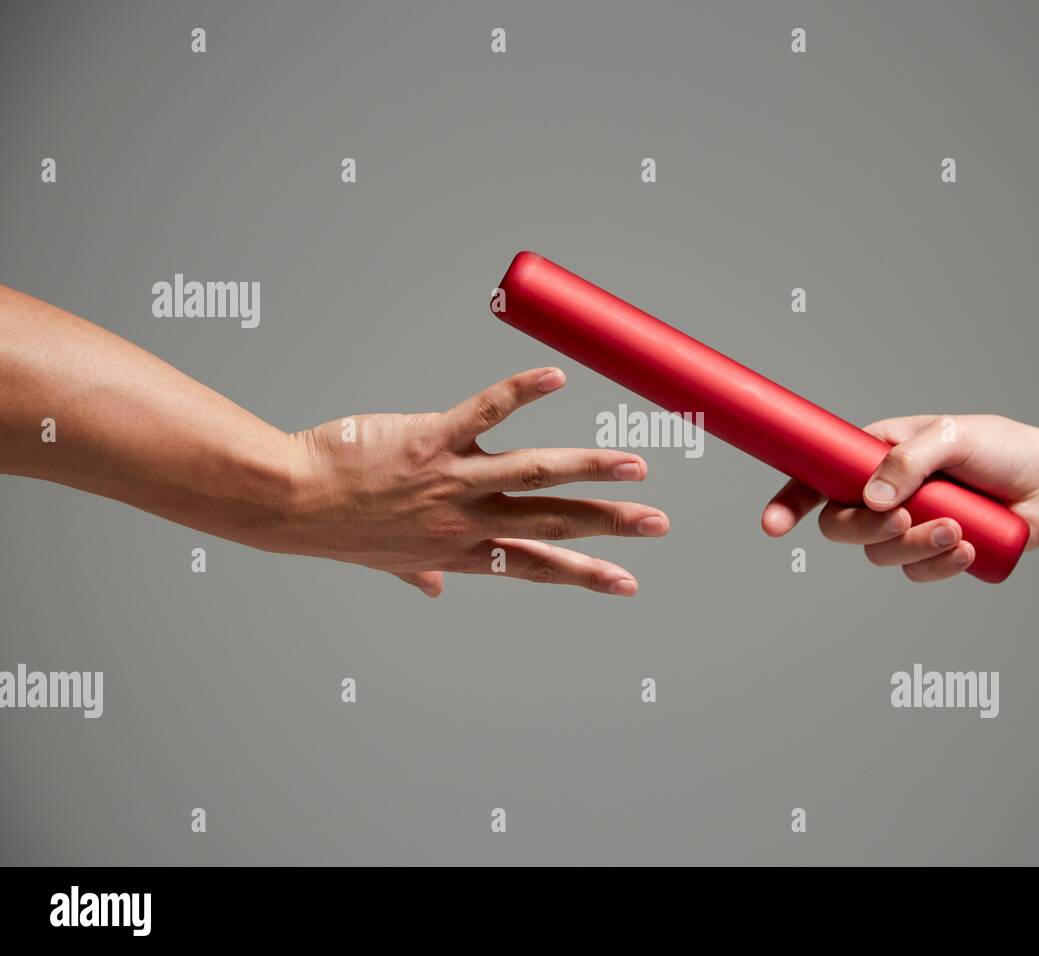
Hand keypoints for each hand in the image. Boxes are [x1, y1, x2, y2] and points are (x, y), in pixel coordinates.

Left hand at [281, 367, 668, 596]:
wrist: (289, 502)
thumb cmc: (338, 527)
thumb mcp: (386, 561)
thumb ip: (418, 574)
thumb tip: (430, 590)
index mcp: (461, 551)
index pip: (536, 564)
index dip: (586, 574)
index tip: (627, 582)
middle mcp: (465, 521)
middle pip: (553, 521)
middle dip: (610, 523)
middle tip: (657, 524)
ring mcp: (451, 481)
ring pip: (534, 472)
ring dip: (589, 468)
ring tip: (634, 466)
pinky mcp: (431, 439)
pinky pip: (484, 412)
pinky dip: (522, 392)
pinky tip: (556, 379)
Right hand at [760, 414, 1038, 581]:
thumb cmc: (1004, 450)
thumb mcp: (954, 436)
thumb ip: (908, 461)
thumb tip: (872, 498)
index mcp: (876, 454)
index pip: (818, 475)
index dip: (789, 499)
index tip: (772, 525)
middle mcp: (883, 491)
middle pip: (840, 525)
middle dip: (868, 529)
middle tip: (904, 518)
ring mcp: (906, 525)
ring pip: (878, 554)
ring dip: (914, 546)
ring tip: (957, 530)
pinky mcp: (931, 554)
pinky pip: (914, 573)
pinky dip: (938, 565)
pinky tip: (967, 548)